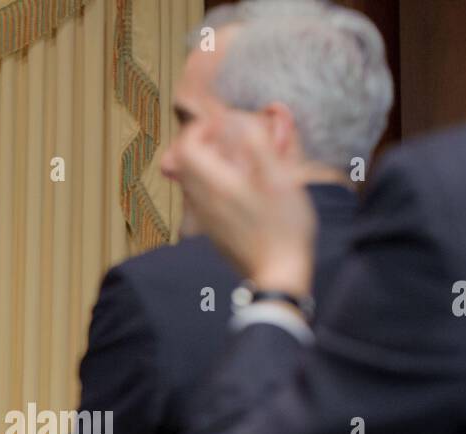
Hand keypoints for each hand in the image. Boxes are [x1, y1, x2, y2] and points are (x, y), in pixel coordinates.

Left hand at [172, 110, 316, 297]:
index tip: (223, 126)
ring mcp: (206, 220)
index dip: (201, 129)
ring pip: (190, 182)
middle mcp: (203, 202)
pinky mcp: (214, 233)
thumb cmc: (284, 229)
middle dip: (199, 144)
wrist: (278, 277)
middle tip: (225, 139)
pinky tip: (239, 188)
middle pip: (182, 163)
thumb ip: (258, 147)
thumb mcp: (280, 180)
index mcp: (216, 185)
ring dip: (206, 164)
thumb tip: (242, 123)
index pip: (186, 147)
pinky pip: (201, 201)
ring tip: (235, 161)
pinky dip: (211, 185)